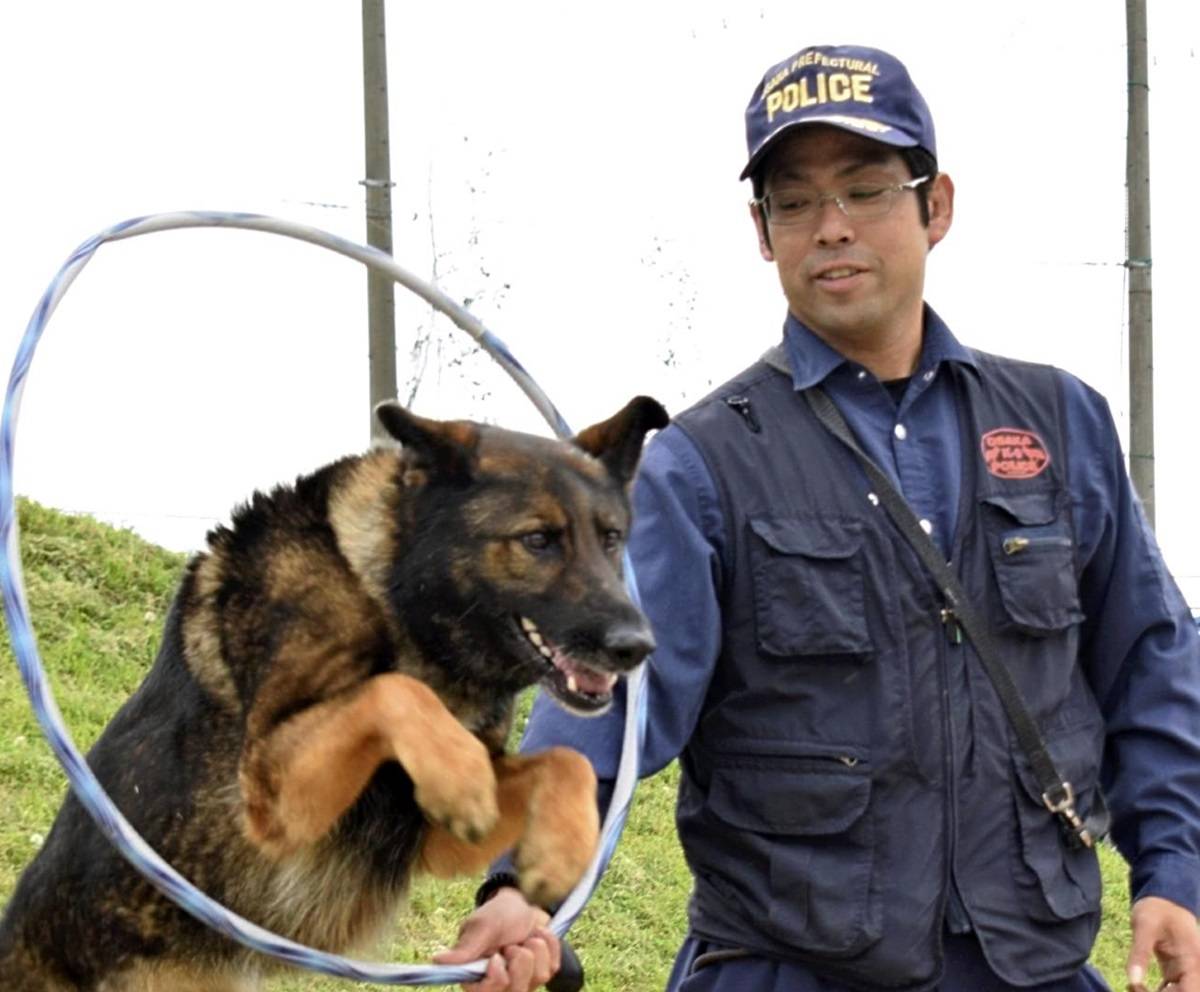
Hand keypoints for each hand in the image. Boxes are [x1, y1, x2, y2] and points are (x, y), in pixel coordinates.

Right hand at [433, 887, 561, 991]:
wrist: (522, 902)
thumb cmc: (497, 914)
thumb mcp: (482, 926)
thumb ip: (465, 948)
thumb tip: (437, 960)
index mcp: (476, 976)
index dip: (495, 980)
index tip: (497, 958)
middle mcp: (498, 984)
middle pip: (515, 991)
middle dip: (519, 961)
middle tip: (512, 944)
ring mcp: (522, 981)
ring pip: (537, 979)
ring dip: (533, 949)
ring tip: (524, 938)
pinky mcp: (541, 973)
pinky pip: (551, 968)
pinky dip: (547, 945)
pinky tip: (537, 936)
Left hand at [1127, 895, 1199, 990]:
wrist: (1163, 897)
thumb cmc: (1156, 909)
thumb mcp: (1144, 927)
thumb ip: (1139, 953)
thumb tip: (1132, 980)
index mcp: (1193, 962)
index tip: (1139, 988)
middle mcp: (1195, 970)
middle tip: (1133, 986)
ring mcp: (1187, 972)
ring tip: (1132, 986)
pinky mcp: (1177, 971)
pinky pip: (1172, 990)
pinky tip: (1135, 986)